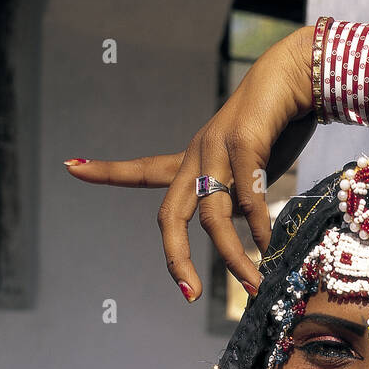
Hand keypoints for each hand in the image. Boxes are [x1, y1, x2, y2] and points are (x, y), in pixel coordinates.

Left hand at [63, 25, 316, 300]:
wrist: (297, 74)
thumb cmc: (275, 123)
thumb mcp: (250, 168)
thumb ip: (240, 199)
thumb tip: (248, 238)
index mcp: (192, 158)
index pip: (143, 169)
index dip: (107, 171)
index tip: (71, 167)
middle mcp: (197, 154)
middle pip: (171, 213)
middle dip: (175, 257)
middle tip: (187, 294)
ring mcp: (218, 147)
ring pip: (214, 215)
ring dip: (234, 257)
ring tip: (253, 287)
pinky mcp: (245, 141)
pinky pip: (249, 197)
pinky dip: (259, 227)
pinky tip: (269, 245)